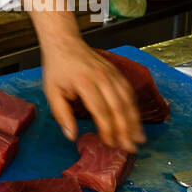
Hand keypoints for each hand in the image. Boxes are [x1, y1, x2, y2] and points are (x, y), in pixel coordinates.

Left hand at [41, 36, 143, 153]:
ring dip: (134, 121)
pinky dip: (134, 107)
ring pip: (127, 100)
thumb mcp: (51, 92)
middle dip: (126, 130)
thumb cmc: (57, 69)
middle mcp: (102, 78)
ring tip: (139, 138)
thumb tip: (71, 136)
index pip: (101, 111)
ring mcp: (111, 74)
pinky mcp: (116, 72)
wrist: (64, 43)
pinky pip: (128, 91)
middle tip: (131, 148)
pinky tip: (136, 120)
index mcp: (84, 83)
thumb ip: (62, 115)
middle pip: (118, 107)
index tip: (110, 143)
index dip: (107, 130)